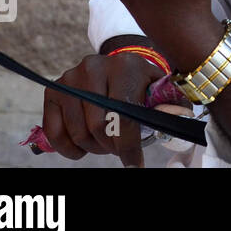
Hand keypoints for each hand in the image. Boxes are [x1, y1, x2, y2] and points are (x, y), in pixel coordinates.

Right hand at [41, 52, 161, 165]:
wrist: (117, 65)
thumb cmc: (141, 82)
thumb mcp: (159, 88)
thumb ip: (171, 104)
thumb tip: (177, 118)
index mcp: (125, 66)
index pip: (123, 114)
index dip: (128, 145)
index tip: (135, 164)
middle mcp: (94, 68)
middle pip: (99, 127)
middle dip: (111, 147)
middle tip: (120, 149)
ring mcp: (70, 78)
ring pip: (78, 133)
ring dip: (93, 148)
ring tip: (105, 143)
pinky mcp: (53, 91)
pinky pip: (55, 132)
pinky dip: (69, 148)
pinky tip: (83, 147)